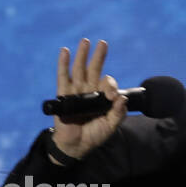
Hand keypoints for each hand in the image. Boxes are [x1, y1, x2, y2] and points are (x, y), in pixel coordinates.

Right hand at [50, 38, 126, 161]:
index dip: (110, 84)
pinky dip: (64, 64)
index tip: (111, 94)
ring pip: (79, 70)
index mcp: (102, 97)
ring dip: (82, 55)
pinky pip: (63, 77)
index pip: (107, 83)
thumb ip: (118, 113)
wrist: (77, 145)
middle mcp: (89, 91)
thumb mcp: (111, 126)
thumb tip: (122, 98)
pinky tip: (66, 51)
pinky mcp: (64, 95)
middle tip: (103, 43)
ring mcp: (76, 91)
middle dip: (98, 56)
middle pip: (94, 70)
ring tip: (85, 41)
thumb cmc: (94, 135)